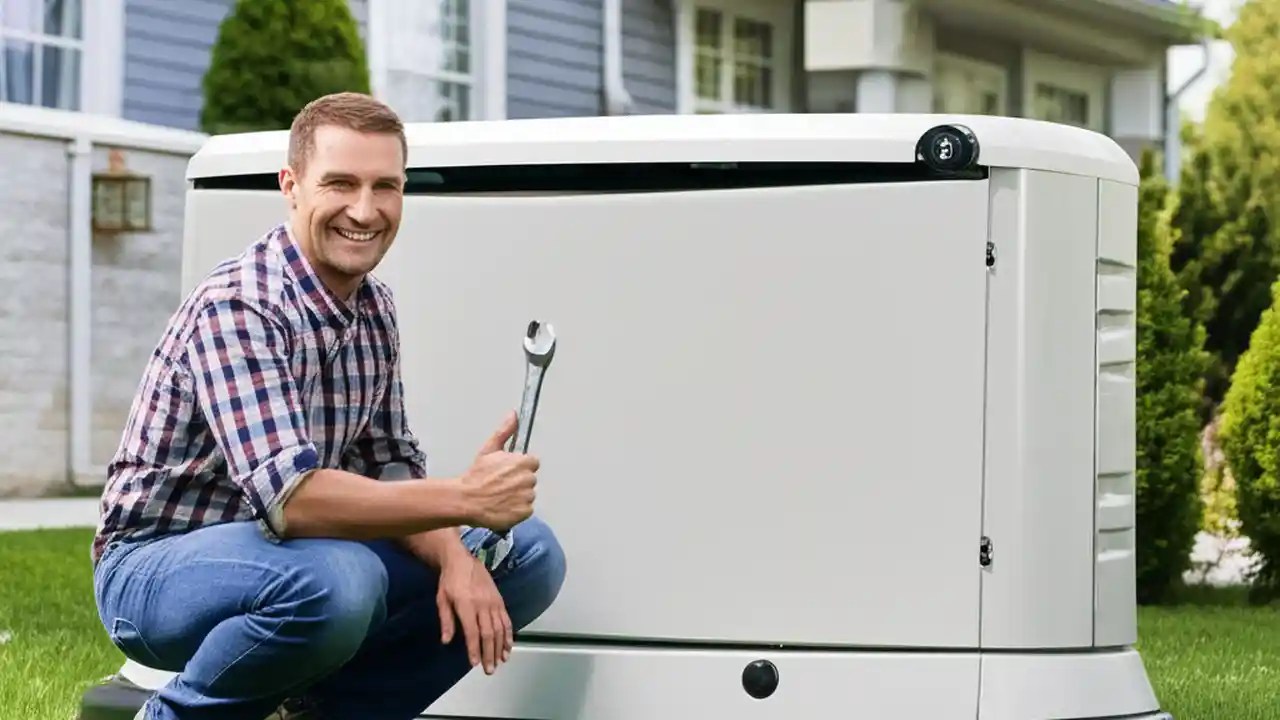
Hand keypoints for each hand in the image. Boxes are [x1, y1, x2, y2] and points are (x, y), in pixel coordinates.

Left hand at [437, 553, 512, 673]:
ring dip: (500, 647)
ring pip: (500, 628)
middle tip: (489, 669)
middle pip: (489, 633)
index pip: (473, 632)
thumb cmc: (449, 581)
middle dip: (489, 653)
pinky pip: (506, 620)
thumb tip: (446, 641)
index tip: (475, 663)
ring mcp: (493, 602)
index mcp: (467, 605)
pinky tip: (508, 646)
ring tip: (500, 662)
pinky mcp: (499, 600)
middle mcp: (483, 605)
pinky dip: (509, 634)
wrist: (462, 560)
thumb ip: (446, 620)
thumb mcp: (442, 599)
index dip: (475, 649)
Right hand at [462, 411, 538, 530]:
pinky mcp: (524, 512)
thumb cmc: (475, 476)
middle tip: (501, 484)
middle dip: (519, 481)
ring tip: (501, 496)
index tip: (509, 471)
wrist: (466, 500)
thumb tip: (513, 414)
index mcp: (522, 462)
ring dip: (519, 496)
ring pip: (528, 495)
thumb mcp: (489, 449)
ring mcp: (527, 496)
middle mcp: (528, 479)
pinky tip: (504, 506)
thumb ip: (504, 431)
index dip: (520, 467)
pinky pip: (526, 510)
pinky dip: (517, 510)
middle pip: (530, 479)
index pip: (532, 463)